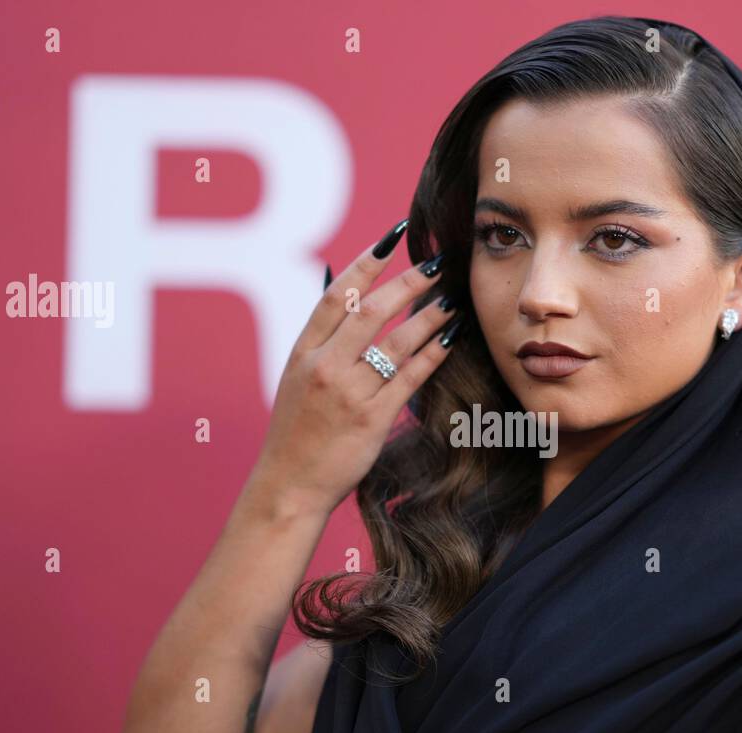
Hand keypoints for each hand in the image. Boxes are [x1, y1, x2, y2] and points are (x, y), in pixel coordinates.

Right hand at [249, 220, 458, 517]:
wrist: (289, 485)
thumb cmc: (297, 434)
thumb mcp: (296, 381)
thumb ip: (322, 344)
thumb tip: (350, 300)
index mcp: (303, 352)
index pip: (338, 295)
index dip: (367, 262)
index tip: (393, 238)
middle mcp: (324, 366)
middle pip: (372, 310)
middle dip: (409, 281)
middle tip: (437, 260)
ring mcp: (348, 393)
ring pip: (396, 340)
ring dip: (429, 313)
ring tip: (452, 294)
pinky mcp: (371, 419)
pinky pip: (410, 377)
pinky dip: (434, 353)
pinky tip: (452, 336)